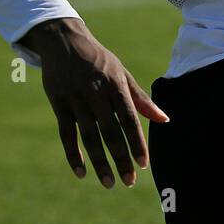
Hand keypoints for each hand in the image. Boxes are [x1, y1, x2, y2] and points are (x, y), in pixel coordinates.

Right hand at [20, 17, 169, 188]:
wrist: (64, 40)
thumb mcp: (122, 73)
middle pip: (110, 131)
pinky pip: (66, 133)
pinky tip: (82, 172)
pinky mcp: (58, 103)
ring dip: (100, 162)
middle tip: (129, 182)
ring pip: (89, 136)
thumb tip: (164, 119)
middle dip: (121, 158)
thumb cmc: (99, 60)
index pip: (129, 119)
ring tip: (109, 183)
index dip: (137, 142)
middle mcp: (96, 92)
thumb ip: (141, 98)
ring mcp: (76, 98)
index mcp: (115, 85)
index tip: (144, 164)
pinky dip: (73, 154)